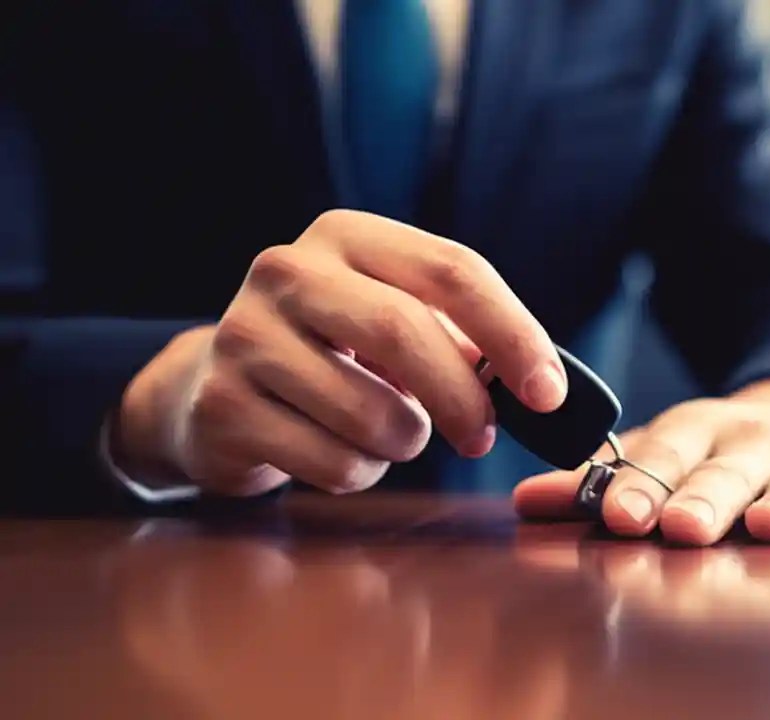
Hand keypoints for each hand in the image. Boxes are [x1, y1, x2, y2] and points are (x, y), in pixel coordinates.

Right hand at [112, 209, 566, 495]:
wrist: (213, 391)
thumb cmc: (336, 356)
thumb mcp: (397, 324)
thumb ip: (467, 343)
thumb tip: (545, 387)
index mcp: (346, 236)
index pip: (452, 270)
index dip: (513, 333)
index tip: (549, 392)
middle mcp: (287, 271)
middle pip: (406, 332)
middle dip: (464, 398)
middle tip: (482, 436)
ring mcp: (244, 335)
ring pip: (371, 413)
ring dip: (403, 443)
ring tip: (386, 433)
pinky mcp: (222, 405)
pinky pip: (333, 462)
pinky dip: (358, 472)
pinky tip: (335, 449)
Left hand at [514, 378, 769, 544]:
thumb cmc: (716, 454)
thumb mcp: (660, 455)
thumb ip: (601, 480)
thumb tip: (526, 502)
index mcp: (697, 429)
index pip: (666, 452)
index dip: (643, 482)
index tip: (619, 515)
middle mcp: (752, 436)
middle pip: (727, 468)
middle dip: (707, 497)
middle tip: (684, 526)